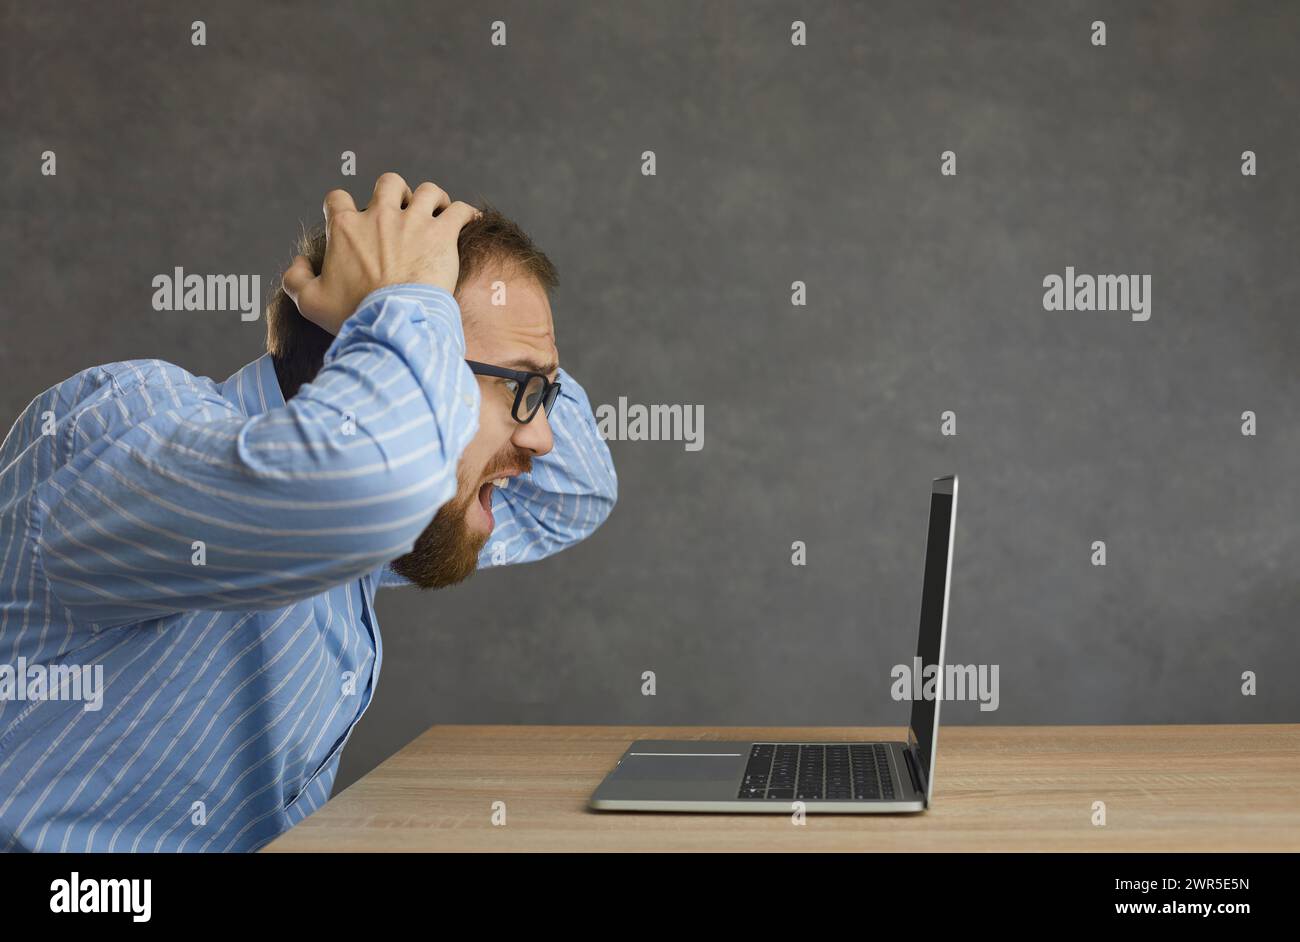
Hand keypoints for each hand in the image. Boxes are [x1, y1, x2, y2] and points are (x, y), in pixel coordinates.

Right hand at [282, 172, 479, 334]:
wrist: (394, 323)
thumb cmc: (352, 315)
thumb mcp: (310, 302)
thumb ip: (295, 280)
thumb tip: (296, 263)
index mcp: (346, 227)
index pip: (337, 198)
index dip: (342, 206)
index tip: (352, 221)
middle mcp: (379, 216)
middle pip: (387, 183)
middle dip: (395, 193)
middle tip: (401, 213)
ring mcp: (414, 222)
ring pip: (427, 191)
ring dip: (432, 199)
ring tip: (437, 212)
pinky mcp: (442, 234)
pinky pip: (460, 210)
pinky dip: (466, 213)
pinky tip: (469, 220)